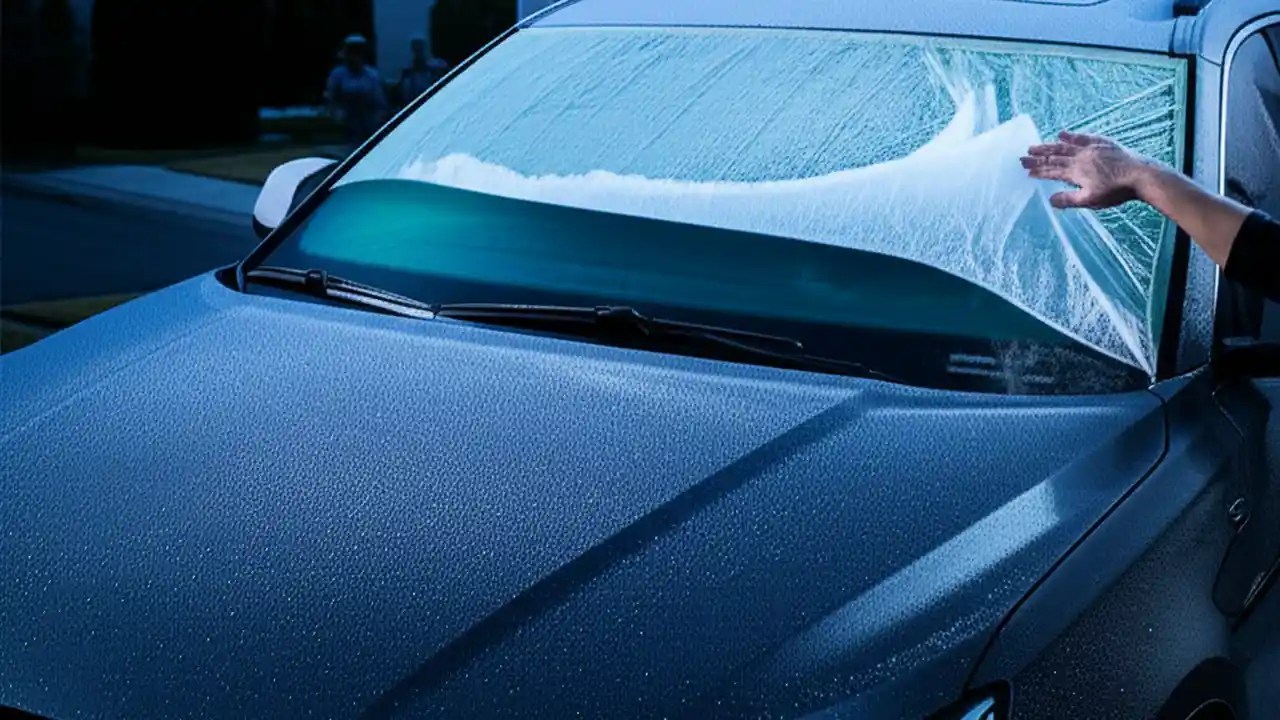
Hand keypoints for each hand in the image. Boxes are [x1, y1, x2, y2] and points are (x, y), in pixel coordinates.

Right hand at [1020, 131, 1156, 209]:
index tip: (1026, 170)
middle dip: (1038, 157)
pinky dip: (1071, 136)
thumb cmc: (1116, 191)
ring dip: (1049, 146)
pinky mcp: (1103, 144)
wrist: (1140, 175)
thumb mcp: (1091, 200)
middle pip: (1055, 157)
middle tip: (1023, 156)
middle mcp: (1080, 158)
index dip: (1038, 171)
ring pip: (1065, 146)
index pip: (1052, 171)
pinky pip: (1083, 137)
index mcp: (1076, 172)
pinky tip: (1062, 134)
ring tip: (1035, 145)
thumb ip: (1069, 199)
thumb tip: (1050, 200)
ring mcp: (1091, 148)